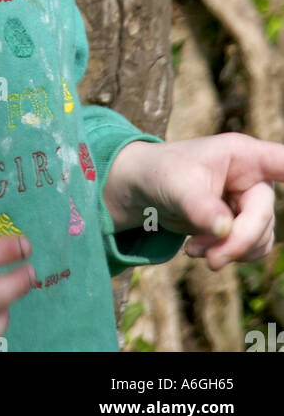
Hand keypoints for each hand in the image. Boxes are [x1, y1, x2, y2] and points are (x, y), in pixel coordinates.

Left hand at [112, 133, 282, 269]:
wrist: (145, 189)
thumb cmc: (161, 173)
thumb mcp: (175, 186)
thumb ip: (200, 207)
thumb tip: (224, 230)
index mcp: (242, 154)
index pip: (283, 161)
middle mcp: (253, 176)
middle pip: (264, 215)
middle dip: (238, 241)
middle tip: (209, 260)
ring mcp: (250, 201)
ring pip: (261, 237)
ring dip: (230, 251)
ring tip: (194, 251)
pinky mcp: (243, 222)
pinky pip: (251, 247)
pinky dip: (228, 254)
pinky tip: (200, 251)